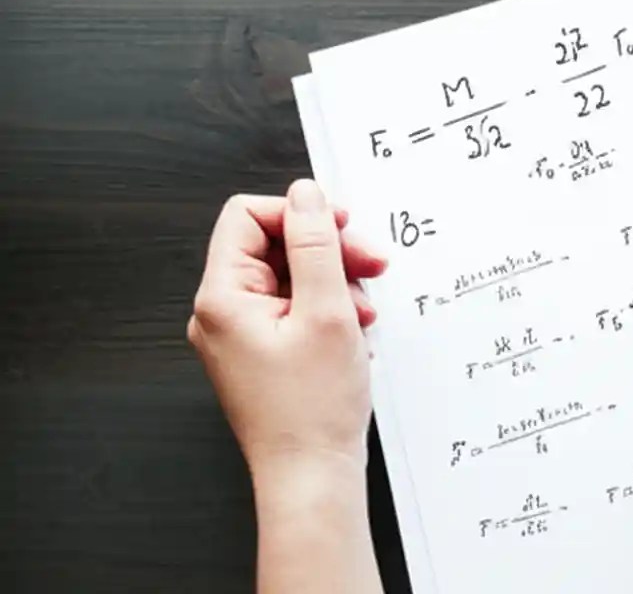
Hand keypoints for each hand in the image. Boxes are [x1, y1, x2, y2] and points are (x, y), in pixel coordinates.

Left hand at [187, 180, 387, 474]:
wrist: (310, 477)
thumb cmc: (312, 411)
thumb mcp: (327, 312)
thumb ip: (316, 245)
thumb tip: (307, 195)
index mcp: (223, 297)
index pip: (250, 217)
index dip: (302, 214)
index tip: (343, 227)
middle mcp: (222, 313)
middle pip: (274, 246)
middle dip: (328, 252)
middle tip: (371, 266)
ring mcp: (240, 335)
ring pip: (290, 278)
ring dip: (335, 284)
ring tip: (364, 313)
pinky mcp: (260, 353)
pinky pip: (293, 309)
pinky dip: (328, 311)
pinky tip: (354, 332)